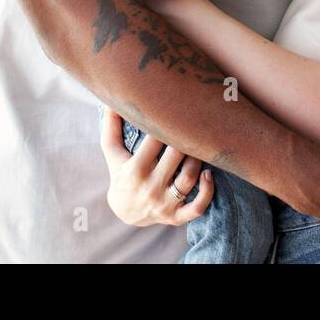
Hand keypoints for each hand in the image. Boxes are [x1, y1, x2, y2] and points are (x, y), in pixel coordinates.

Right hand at [99, 107, 213, 226]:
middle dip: (184, 138)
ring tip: (199, 146)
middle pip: (176, 157)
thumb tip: (112, 102)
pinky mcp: (176, 217)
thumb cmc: (120, 173)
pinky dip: (207, 192)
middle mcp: (150, 188)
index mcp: (135, 169)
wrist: (125, 211)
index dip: (165, 124)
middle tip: (193, 124)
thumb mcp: (112, 152)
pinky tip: (209, 174)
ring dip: (197, 159)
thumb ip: (111, 126)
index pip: (155, 141)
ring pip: (188, 178)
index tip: (175, 110)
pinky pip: (197, 207)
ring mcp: (164, 204)